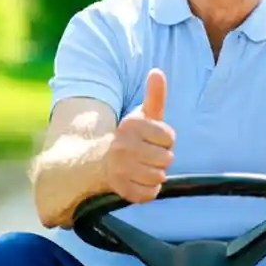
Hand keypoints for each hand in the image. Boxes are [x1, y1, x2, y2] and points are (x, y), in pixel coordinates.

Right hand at [104, 68, 174, 202]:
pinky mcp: (119, 189)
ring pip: (159, 177)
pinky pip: (149, 194)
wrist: (97, 162)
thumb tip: (157, 71)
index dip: (165, 140)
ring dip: (155, 175)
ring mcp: (120, 168)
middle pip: (167, 158)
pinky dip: (147, 190)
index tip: (152, 139)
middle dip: (161, 158)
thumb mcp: (141, 116)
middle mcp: (123, 145)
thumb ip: (154, 96)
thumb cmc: (130, 137)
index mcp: (131, 125)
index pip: (169, 137)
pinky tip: (137, 181)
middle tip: (146, 155)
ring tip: (142, 167)